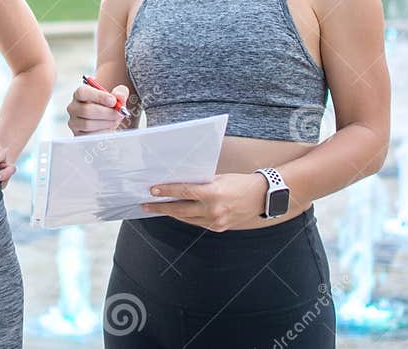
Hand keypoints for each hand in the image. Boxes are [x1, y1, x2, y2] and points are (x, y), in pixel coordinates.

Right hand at [66, 83, 129, 135]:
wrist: (105, 120)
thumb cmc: (108, 106)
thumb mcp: (116, 97)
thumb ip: (120, 93)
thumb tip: (119, 96)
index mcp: (80, 94)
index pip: (83, 92)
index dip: (98, 96)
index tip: (113, 101)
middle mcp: (73, 107)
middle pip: (86, 110)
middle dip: (106, 113)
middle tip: (118, 113)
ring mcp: (74, 122)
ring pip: (87, 124)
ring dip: (105, 123)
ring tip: (115, 121)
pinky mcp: (78, 134)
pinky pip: (89, 135)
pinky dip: (102, 132)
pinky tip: (109, 128)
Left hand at [140, 173, 268, 231]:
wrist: (261, 197)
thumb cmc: (239, 183)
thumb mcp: (218, 178)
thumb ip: (200, 183)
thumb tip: (179, 183)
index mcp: (213, 193)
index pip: (184, 192)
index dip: (166, 191)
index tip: (152, 190)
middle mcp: (213, 209)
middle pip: (180, 209)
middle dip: (161, 207)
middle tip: (146, 205)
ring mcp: (216, 221)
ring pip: (186, 219)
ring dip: (171, 213)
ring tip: (158, 209)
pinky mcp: (219, 228)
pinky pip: (197, 223)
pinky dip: (187, 217)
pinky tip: (178, 213)